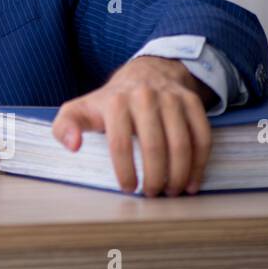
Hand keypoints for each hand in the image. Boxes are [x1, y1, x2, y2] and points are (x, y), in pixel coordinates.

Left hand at [51, 56, 214, 196]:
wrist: (146, 74)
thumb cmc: (109, 102)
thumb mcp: (80, 110)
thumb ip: (65, 127)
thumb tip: (72, 145)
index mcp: (114, 102)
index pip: (120, 143)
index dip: (125, 171)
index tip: (128, 188)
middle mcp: (144, 97)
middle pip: (154, 146)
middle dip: (155, 177)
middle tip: (152, 194)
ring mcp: (171, 98)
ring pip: (181, 144)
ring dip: (179, 174)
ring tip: (172, 192)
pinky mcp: (192, 102)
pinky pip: (202, 137)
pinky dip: (200, 164)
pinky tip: (192, 182)